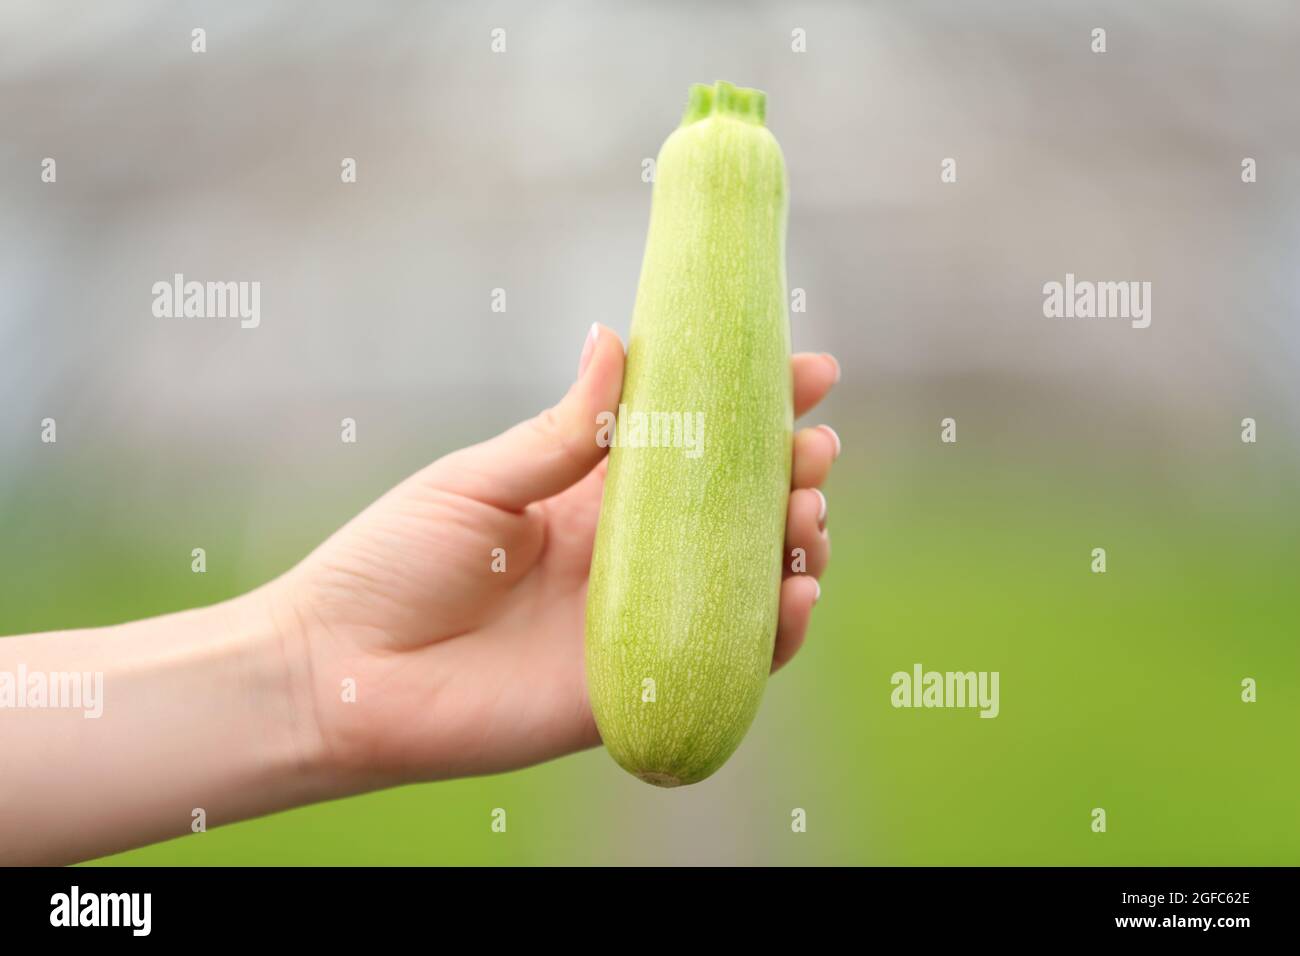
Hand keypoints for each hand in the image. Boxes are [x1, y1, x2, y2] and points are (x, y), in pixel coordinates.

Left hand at [273, 325, 840, 785]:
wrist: (340, 671)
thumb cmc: (392, 562)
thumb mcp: (480, 480)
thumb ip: (562, 429)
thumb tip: (616, 337)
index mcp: (591, 497)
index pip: (694, 444)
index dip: (756, 407)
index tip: (810, 371)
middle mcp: (628, 557)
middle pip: (737, 511)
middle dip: (791, 474)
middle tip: (813, 450)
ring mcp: (637, 621)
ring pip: (747, 581)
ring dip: (796, 544)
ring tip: (806, 511)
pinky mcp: (633, 687)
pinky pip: (726, 662)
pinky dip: (777, 633)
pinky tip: (798, 596)